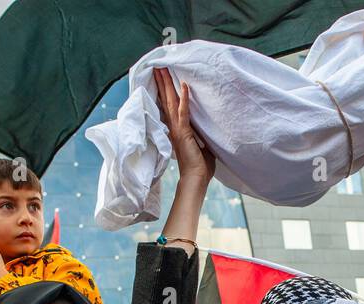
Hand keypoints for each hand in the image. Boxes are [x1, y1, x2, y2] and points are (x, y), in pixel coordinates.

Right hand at [154, 67, 213, 185]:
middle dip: (162, 82)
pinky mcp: (184, 132)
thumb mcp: (202, 146)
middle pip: (166, 99)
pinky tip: (184, 84)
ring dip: (168, 85)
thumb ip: (201, 135)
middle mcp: (175, 127)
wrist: (196, 179)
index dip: (166, 91)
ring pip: (171, 102)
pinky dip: (185, 98)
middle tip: (157, 66)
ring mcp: (178, 129)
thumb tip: (205, 130)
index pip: (170, 106)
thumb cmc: (200, 166)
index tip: (162, 77)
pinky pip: (183, 111)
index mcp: (178, 129)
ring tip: (163, 69)